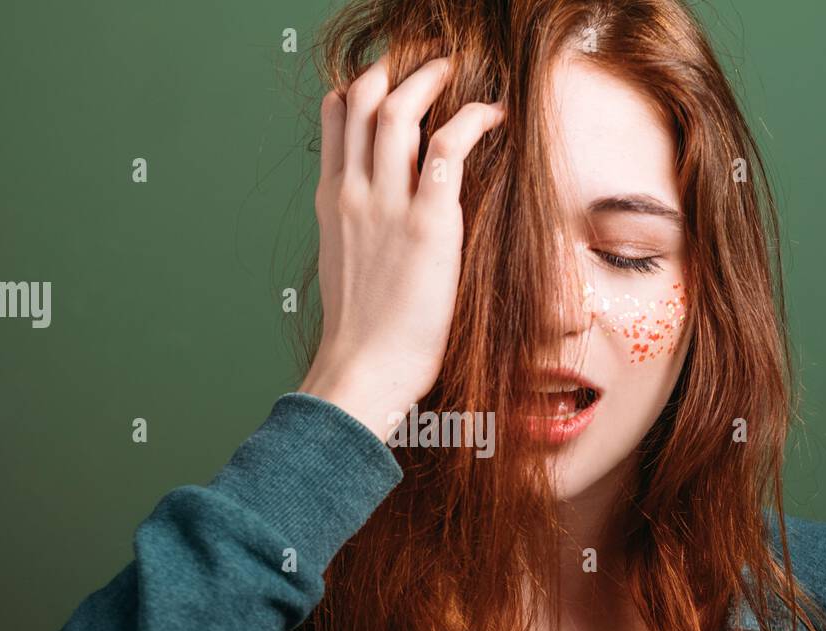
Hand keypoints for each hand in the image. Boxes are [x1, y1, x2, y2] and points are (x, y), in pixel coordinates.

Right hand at [298, 53, 505, 441]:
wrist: (363, 369)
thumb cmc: (363, 333)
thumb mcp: (347, 264)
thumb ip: (359, 228)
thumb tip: (381, 221)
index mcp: (333, 201)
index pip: (338, 118)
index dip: (364, 87)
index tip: (391, 82)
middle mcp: (354, 192)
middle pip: (365, 99)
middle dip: (397, 69)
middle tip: (430, 67)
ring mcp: (387, 205)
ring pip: (399, 109)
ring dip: (432, 80)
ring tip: (456, 73)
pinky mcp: (428, 223)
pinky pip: (447, 148)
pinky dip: (473, 119)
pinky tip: (492, 114)